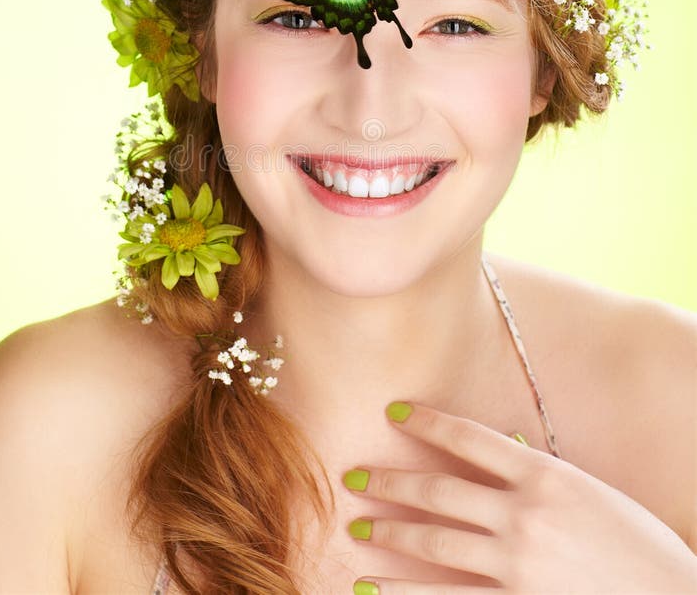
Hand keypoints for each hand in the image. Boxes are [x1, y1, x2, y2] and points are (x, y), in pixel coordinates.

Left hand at [342, 401, 696, 593]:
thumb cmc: (635, 541)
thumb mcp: (589, 492)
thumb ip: (539, 473)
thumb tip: (500, 449)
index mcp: (545, 474)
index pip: (469, 437)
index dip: (426, 421)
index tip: (394, 412)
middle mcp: (524, 514)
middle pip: (439, 490)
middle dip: (389, 481)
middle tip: (352, 476)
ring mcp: (518, 563)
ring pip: (434, 543)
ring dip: (389, 533)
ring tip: (356, 529)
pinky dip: (405, 592)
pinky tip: (373, 587)